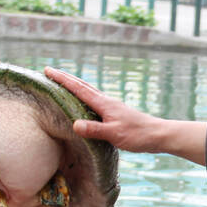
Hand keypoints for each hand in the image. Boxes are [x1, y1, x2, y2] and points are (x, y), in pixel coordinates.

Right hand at [44, 67, 206, 164]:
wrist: (158, 135)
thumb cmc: (137, 135)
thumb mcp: (114, 134)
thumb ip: (94, 130)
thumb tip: (75, 124)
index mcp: (104, 104)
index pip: (79, 89)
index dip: (63, 80)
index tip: (48, 71)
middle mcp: (106, 102)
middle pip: (82, 86)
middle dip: (66, 79)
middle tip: (50, 72)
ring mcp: (111, 107)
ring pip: (89, 92)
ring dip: (75, 86)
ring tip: (63, 83)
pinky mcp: (115, 113)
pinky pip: (94, 101)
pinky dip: (84, 97)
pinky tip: (84, 103)